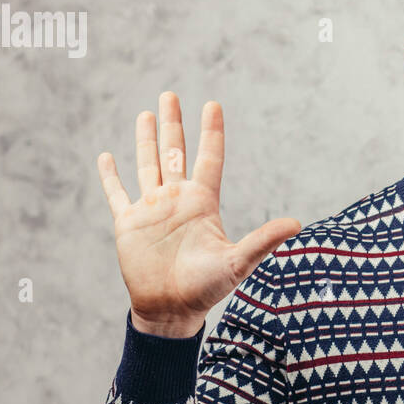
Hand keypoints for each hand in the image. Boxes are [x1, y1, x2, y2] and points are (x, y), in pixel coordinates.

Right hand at [97, 92, 300, 336]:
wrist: (171, 310)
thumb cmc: (207, 288)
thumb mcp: (238, 262)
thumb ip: (263, 241)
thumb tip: (297, 224)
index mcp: (202, 202)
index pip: (209, 158)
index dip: (211, 131)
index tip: (213, 104)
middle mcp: (177, 199)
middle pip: (175, 152)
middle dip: (173, 123)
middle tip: (170, 94)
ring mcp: (152, 209)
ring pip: (147, 165)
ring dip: (146, 140)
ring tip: (147, 113)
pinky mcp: (128, 223)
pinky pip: (117, 194)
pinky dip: (111, 176)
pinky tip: (106, 156)